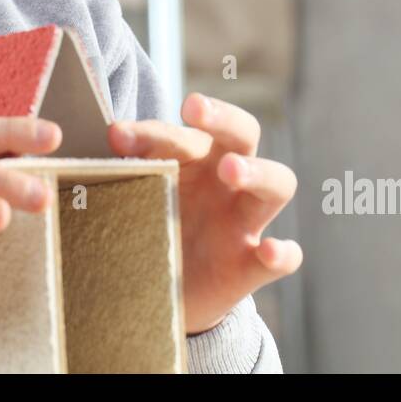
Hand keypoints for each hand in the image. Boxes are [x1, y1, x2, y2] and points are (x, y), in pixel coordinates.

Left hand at [107, 93, 300, 334]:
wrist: (155, 292)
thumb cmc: (147, 227)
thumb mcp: (134, 197)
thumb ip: (128, 168)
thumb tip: (115, 132)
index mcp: (196, 157)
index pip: (184, 132)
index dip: (152, 132)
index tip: (119, 136)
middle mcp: (225, 181)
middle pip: (243, 134)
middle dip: (223, 119)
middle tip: (194, 109)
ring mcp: (244, 222)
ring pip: (278, 183)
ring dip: (257, 172)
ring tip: (230, 169)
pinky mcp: (249, 267)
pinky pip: (286, 258)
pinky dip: (283, 253)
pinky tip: (269, 250)